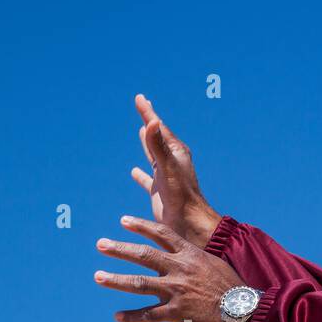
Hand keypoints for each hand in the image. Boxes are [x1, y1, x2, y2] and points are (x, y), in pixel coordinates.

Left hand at [95, 215, 242, 321]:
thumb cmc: (236, 291)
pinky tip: (117, 316)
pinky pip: (147, 315)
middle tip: (100, 244)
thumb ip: (198, 262)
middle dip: (119, 249)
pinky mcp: (176, 314)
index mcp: (190, 256)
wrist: (247, 312)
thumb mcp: (217, 267)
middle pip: (143, 255)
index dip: (141, 226)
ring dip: (116, 279)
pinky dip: (131, 316)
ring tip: (98, 276)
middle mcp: (180, 270)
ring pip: (139, 283)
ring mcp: (176, 292)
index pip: (162, 235)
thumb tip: (191, 259)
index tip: (123, 221)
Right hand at [131, 94, 221, 248]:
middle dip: (150, 122)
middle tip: (144, 107)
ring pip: (153, 155)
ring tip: (140, 131)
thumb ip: (157, 145)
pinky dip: (140, 174)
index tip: (139, 98)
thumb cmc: (181, 195)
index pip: (158, 127)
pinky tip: (133, 172)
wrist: (188, 223)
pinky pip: (147, 178)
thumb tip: (150, 122)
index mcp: (174, 152)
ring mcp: (165, 176)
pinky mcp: (159, 191)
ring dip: (146, 143)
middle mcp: (171, 161)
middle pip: (157, 137)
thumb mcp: (167, 166)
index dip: (148, 112)